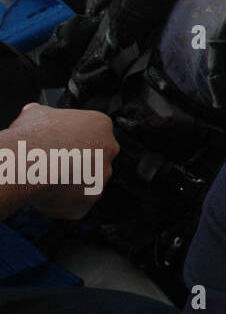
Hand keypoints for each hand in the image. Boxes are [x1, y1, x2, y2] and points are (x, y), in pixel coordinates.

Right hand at [0, 103, 118, 219]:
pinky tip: (48, 194)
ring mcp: (103, 176)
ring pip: (89, 181)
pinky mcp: (91, 198)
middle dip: (79, 162)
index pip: (94, 134)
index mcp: (101, 125)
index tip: (62, 147)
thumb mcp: (37, 113)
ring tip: (49, 179)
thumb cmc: (33, 137)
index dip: (75, 142)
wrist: (27, 162)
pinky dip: (65, 202)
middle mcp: (109, 149)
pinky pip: (79, 202)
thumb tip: (34, 111)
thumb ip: (44, 113)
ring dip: (73, 182)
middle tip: (57, 164)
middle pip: (96, 158)